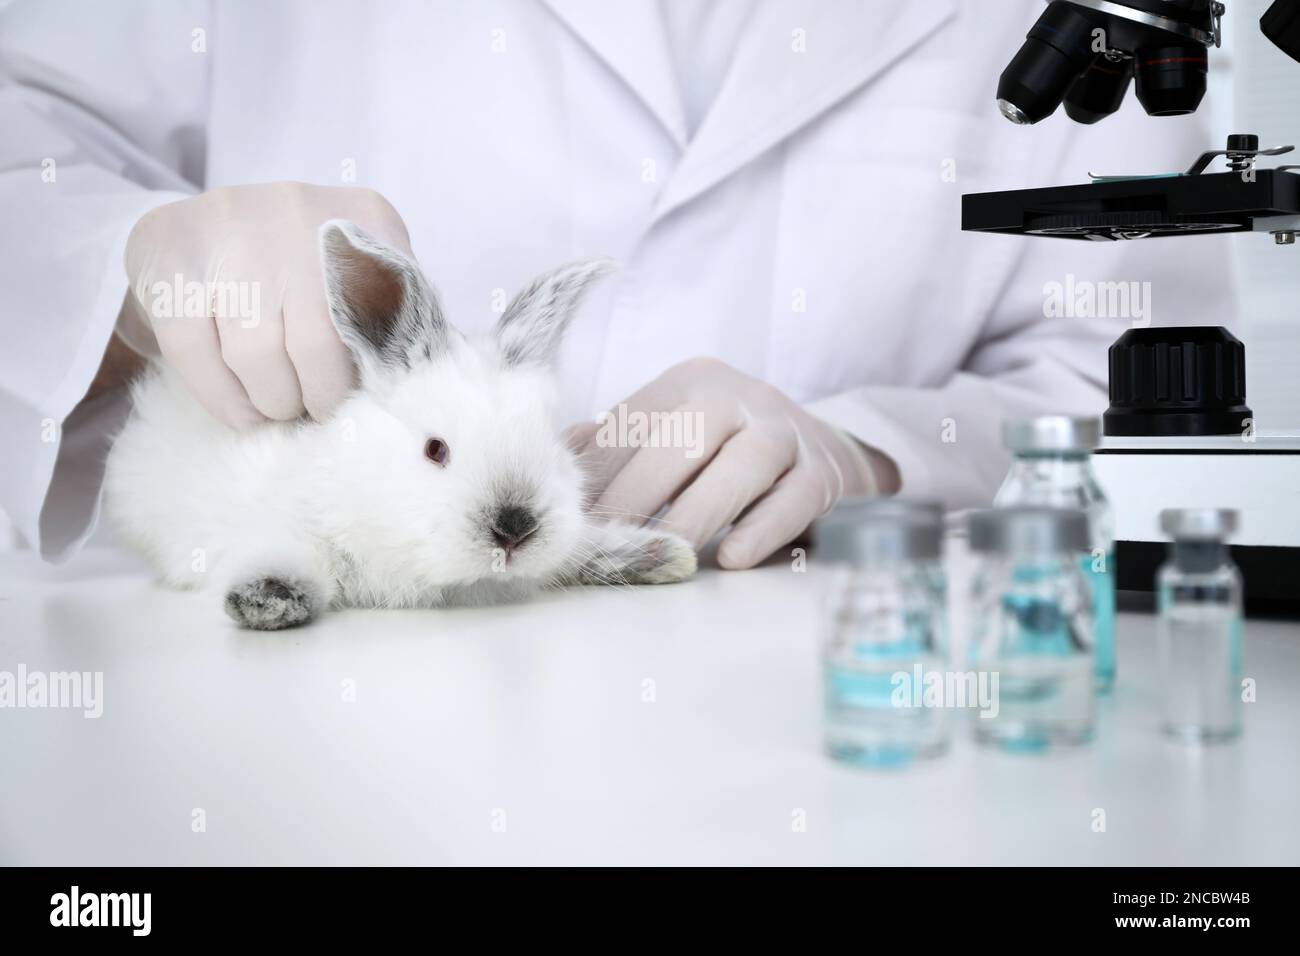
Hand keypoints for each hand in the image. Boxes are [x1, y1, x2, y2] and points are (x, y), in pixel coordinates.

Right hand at [121, 182, 412, 426]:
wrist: (202, 228)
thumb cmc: (303, 270)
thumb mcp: (361, 273)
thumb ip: (393, 315)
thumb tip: (408, 384)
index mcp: (364, 215)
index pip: (387, 314)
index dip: (374, 373)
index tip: (365, 400)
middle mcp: (298, 209)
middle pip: (319, 342)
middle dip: (321, 396)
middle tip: (317, 411)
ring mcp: (230, 227)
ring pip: (256, 353)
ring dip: (273, 400)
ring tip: (280, 407)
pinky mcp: (171, 252)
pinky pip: (195, 351)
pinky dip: (223, 398)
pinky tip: (243, 411)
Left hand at [569, 357, 898, 568]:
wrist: (826, 452)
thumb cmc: (728, 451)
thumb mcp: (674, 437)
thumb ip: (619, 447)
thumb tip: (554, 463)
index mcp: (690, 383)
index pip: (635, 423)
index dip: (597, 473)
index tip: (566, 519)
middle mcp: (739, 395)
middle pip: (683, 439)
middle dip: (636, 494)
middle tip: (603, 543)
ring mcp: (786, 432)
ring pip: (741, 466)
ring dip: (697, 513)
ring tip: (662, 555)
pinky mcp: (823, 473)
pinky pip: (795, 499)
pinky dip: (762, 529)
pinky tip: (731, 558)